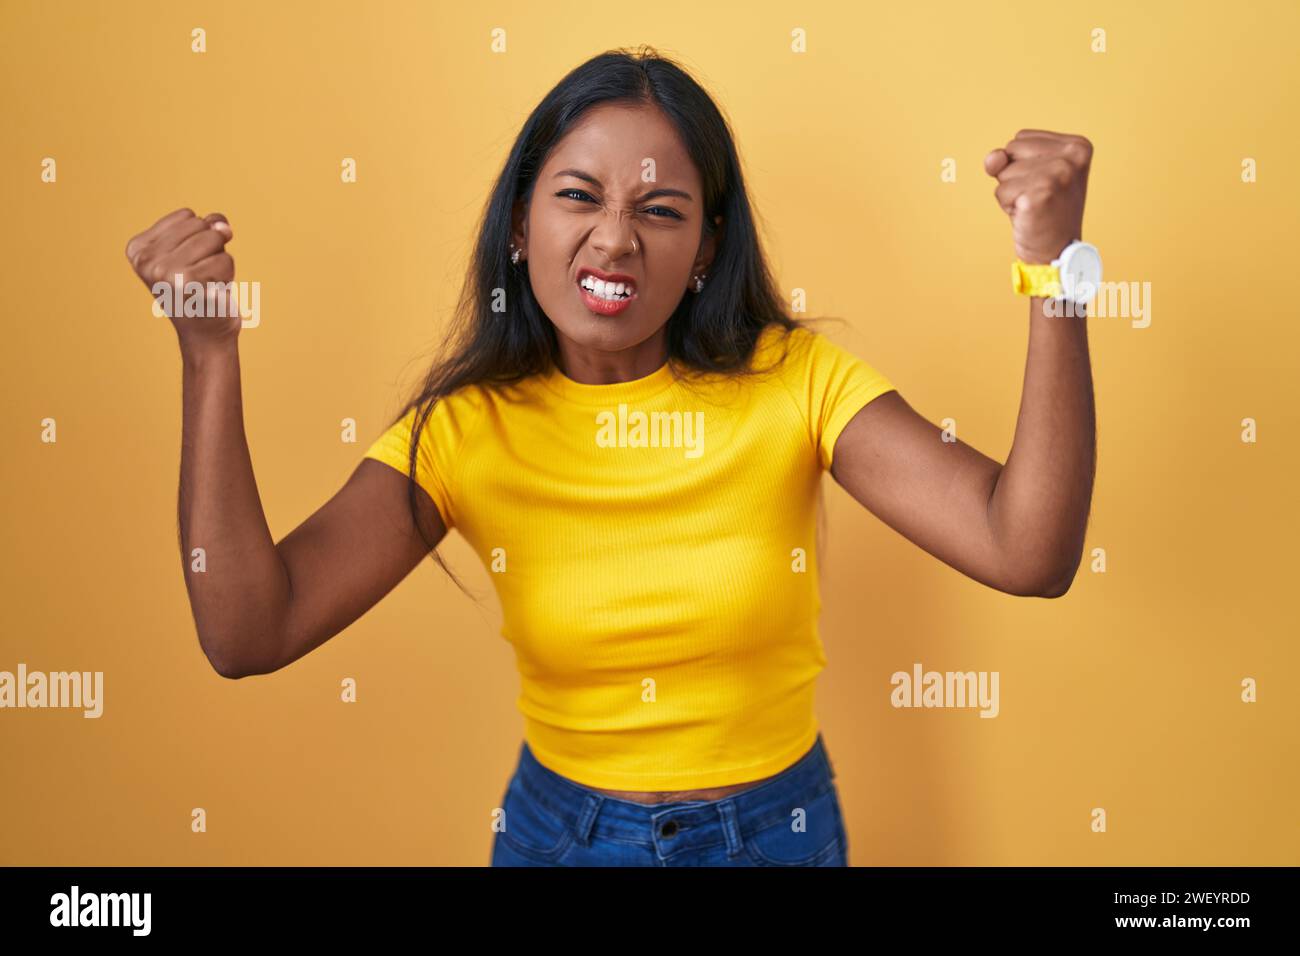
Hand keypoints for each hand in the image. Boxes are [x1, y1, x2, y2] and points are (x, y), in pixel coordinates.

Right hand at [125, 208, 239, 346]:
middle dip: (212, 248)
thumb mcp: (197, 250)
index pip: (188, 216)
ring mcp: (166, 273)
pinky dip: (227, 276)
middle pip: (202, 225)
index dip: (199, 238)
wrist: (205, 335)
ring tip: (207, 282)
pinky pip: (225, 260)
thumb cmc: (201, 290)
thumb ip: (209, 226)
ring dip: (221, 261)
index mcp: (138, 249)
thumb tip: (222, 226)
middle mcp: (146, 261)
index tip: (188, 264)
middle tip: (201, 275)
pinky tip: (212, 292)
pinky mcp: (190, 286)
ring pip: (215, 239)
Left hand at [984, 130, 1091, 263]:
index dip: (1022, 164)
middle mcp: (1072, 156)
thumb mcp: (1029, 174)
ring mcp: (1058, 174)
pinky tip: (1028, 214)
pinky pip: (1001, 191)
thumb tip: (993, 158)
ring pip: (1003, 172)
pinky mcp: (1040, 193)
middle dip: (1014, 175)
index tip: (1043, 184)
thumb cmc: (1044, 210)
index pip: (1021, 138)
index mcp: (1077, 145)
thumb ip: (1007, 157)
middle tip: (1037, 195)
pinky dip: (1007, 206)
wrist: (1057, 250)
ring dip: (1011, 192)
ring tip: (1034, 205)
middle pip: (1011, 149)